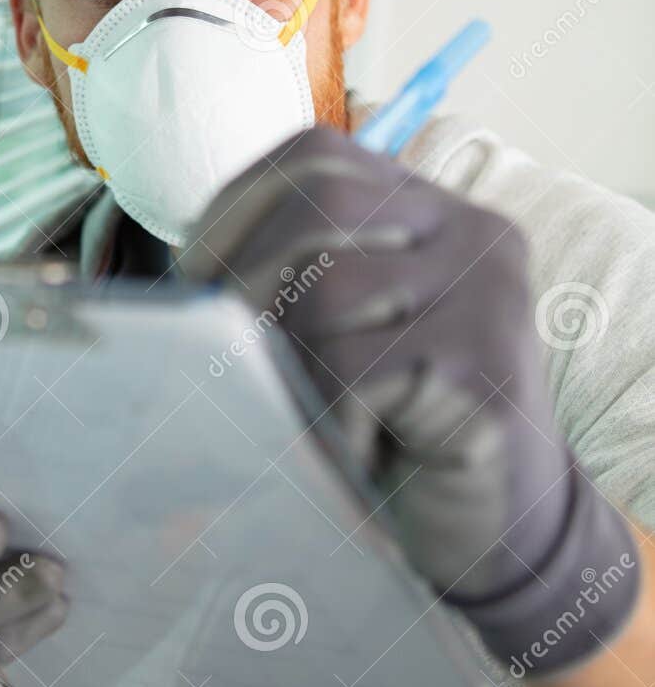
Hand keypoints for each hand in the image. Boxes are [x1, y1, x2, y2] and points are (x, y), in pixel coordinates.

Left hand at [186, 126, 638, 672]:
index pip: (314, 156)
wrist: (498, 530)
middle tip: (229, 361)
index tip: (194, 279)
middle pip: (318, 205)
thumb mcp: (337, 330)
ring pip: (328, 286)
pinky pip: (357, 369)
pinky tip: (359, 454)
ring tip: (311, 417)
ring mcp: (488, 290)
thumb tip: (188, 281)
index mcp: (425, 205)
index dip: (236, 211)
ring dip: (290, 365)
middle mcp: (468, 229)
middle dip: (246, 279)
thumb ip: (286, 280)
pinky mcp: (488, 363)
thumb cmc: (393, 427)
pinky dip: (329, 419)